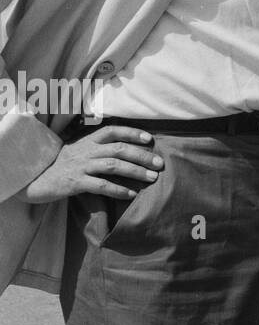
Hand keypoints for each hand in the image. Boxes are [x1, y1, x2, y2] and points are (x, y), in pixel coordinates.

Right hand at [17, 126, 163, 204]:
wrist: (33, 178)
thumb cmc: (60, 164)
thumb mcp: (78, 150)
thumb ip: (97, 147)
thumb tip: (124, 148)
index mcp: (87, 140)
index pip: (113, 131)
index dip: (132, 132)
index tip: (150, 138)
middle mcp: (86, 151)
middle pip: (119, 149)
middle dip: (142, 155)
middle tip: (160, 163)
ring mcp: (81, 166)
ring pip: (113, 166)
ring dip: (136, 171)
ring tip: (152, 178)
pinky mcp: (75, 183)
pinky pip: (100, 185)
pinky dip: (118, 190)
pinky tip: (131, 194)